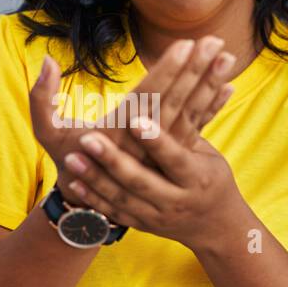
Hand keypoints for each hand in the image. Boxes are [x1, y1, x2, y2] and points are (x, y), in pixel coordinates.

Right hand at [30, 35, 234, 184]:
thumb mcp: (46, 132)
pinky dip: (212, 107)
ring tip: (227, 57)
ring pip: (190, 114)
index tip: (185, 46)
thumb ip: (41, 98)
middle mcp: (143, 144)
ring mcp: (160, 151)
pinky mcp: (171, 154)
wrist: (92, 203)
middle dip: (195, 70)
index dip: (167, 71)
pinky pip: (197, 128)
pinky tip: (228, 87)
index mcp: (116, 134)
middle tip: (214, 41)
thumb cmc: (68, 157)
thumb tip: (46, 61)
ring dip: (209, 84)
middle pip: (174, 102)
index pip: (146, 97)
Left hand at [59, 114, 248, 250]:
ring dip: (96, 177)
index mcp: (196, 176)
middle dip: (114, 160)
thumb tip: (215, 60)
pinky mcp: (141, 223)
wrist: (214, 226)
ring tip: (72, 158)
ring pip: (122, 197)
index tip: (135, 120)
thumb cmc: (210, 176)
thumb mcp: (209, 151)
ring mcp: (156, 214)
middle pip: (141, 180)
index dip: (157, 140)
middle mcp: (176, 199)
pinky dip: (93, 197)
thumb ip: (199, 115)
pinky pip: (113, 211)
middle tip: (87, 138)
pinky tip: (73, 181)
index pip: (175, 157)